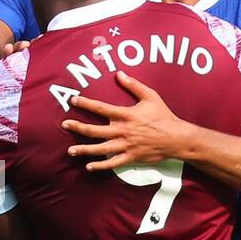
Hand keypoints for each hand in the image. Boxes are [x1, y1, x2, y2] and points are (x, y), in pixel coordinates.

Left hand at [61, 71, 187, 170]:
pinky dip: (100, 166)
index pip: (101, 108)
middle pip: (95, 130)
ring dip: (84, 150)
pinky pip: (112, 163)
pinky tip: (88, 166)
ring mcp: (125, 145)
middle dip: (78, 127)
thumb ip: (133, 85)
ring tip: (70, 150)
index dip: (86, 103)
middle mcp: (122, 131)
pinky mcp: (130, 157)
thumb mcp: (150, 96)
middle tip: (64, 124)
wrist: (176, 138)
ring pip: (100, 149)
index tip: (73, 100)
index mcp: (126, 115)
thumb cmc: (163, 116)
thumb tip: (119, 73)